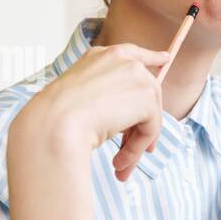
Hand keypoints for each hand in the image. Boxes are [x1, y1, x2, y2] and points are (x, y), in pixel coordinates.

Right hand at [11, 43, 170, 181]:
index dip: (152, 58)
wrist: (55, 122)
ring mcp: (137, 74)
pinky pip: (150, 129)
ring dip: (134, 144)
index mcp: (101, 56)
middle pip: (146, 95)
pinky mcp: (147, 95)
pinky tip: (119, 161)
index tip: (165, 59)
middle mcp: (122, 59)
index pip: (134, 54)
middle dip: (139, 127)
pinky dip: (136, 148)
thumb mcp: (83, 97)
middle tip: (126, 154)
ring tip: (119, 165)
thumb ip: (110, 96)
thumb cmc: (57, 116)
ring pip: (148, 116)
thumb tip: (139, 114)